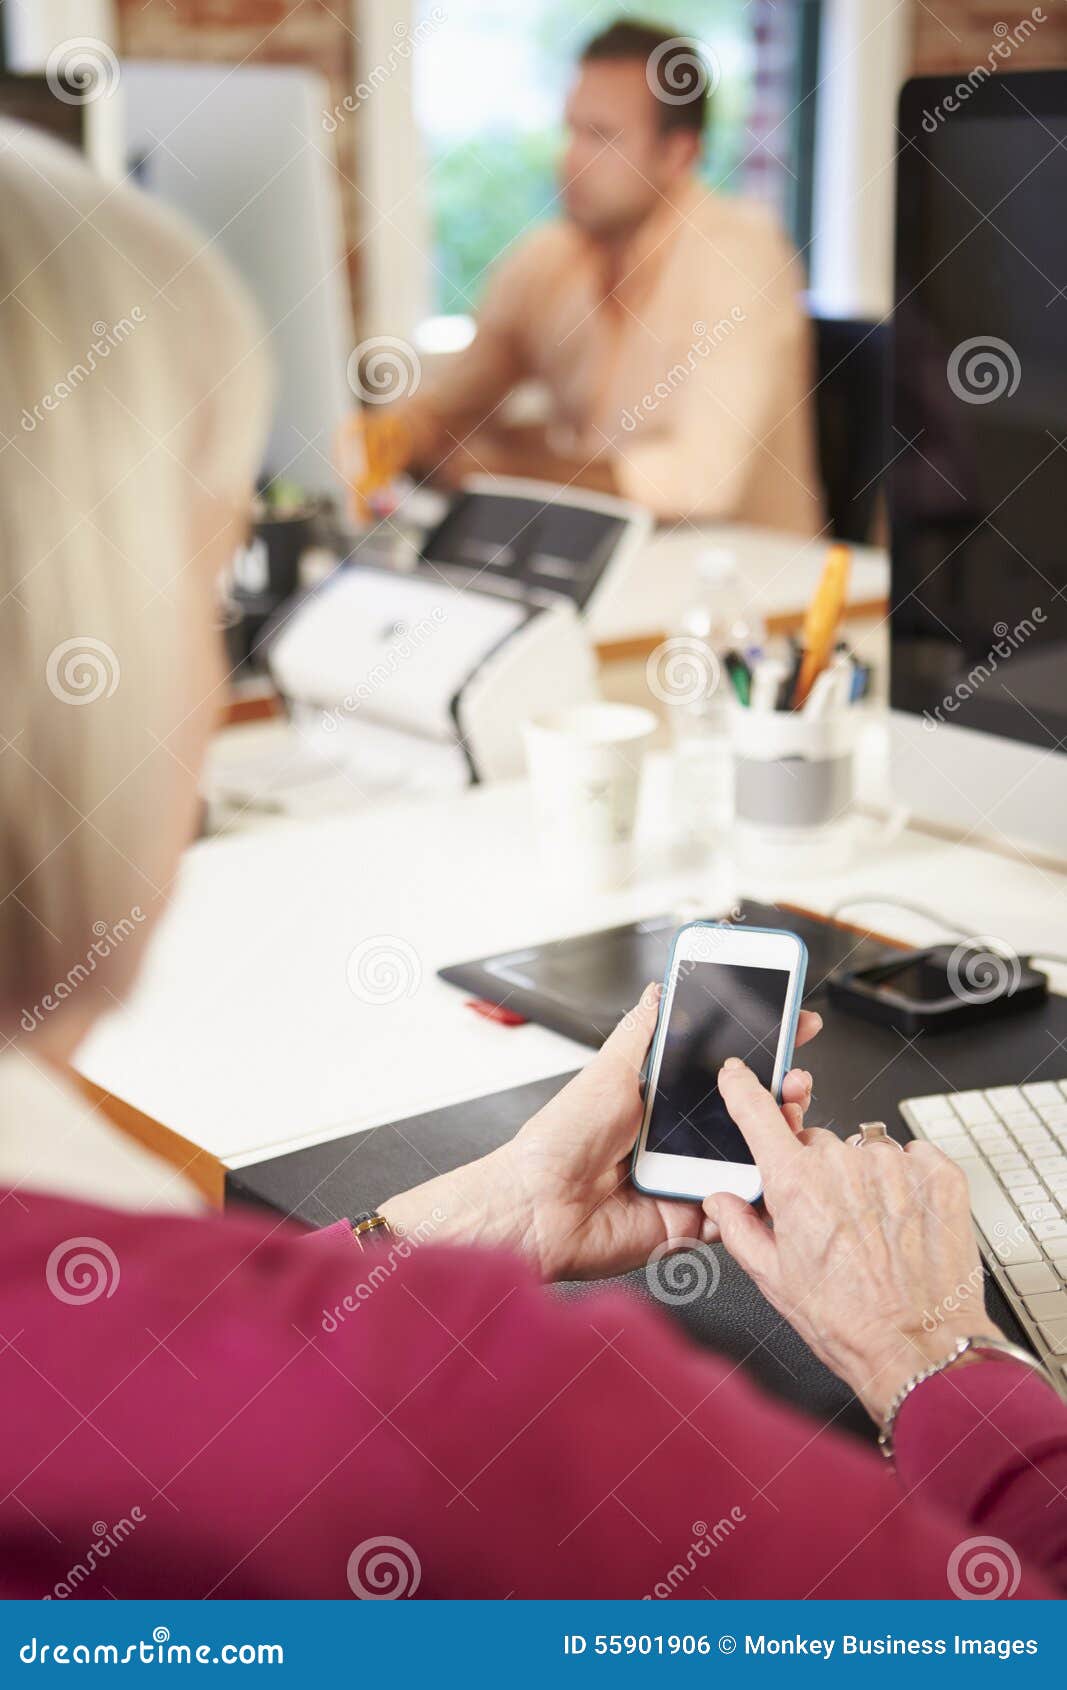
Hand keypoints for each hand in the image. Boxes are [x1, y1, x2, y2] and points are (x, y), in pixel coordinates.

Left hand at [382, 984, 820, 1281]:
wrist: (538, 1207)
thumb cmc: (561, 1139)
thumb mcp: (608, 1069)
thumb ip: (642, 1030)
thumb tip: (661, 988)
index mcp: (662, 1101)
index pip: (724, 1071)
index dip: (763, 1050)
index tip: (796, 1027)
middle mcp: (680, 1140)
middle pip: (747, 1115)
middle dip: (782, 1093)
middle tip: (797, 1076)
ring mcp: (689, 1180)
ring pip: (752, 1160)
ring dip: (776, 1139)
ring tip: (789, 1115)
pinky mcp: (691, 1221)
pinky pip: (736, 1211)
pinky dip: (754, 1196)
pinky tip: (766, 1170)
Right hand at [704, 1059, 1001, 1422]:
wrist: (920, 1348)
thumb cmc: (850, 1322)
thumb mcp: (774, 1280)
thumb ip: (738, 1227)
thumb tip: (721, 1200)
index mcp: (796, 1185)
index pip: (758, 1113)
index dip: (743, 1089)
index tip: (737, 1076)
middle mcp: (843, 1164)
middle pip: (816, 1142)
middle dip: (816, 1172)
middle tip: (829, 1223)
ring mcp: (894, 1165)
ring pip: (864, 1151)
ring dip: (863, 1179)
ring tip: (873, 1232)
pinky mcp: (938, 1173)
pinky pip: (911, 1156)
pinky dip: (905, 1181)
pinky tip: (903, 1221)